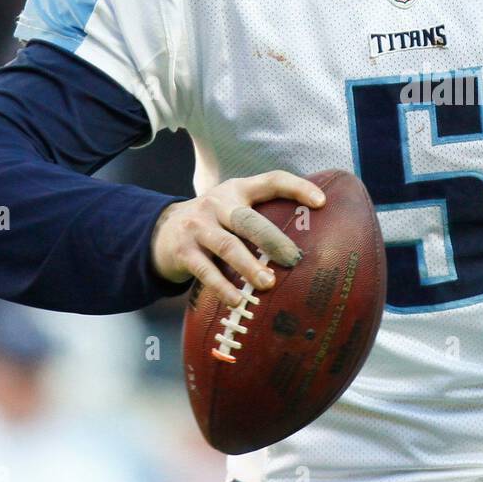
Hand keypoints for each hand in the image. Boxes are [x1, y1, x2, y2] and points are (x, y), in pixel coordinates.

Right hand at [151, 171, 324, 308]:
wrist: (160, 231)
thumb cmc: (214, 223)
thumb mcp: (233, 209)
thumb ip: (261, 216)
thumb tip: (312, 241)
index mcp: (238, 190)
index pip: (271, 181)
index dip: (297, 187)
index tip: (322, 202)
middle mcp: (217, 203)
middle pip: (248, 218)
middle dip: (272, 239)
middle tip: (293, 258)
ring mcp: (198, 226)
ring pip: (228, 245)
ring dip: (248, 266)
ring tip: (267, 284)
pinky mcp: (184, 250)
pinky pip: (205, 270)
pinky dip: (222, 287)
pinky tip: (237, 301)